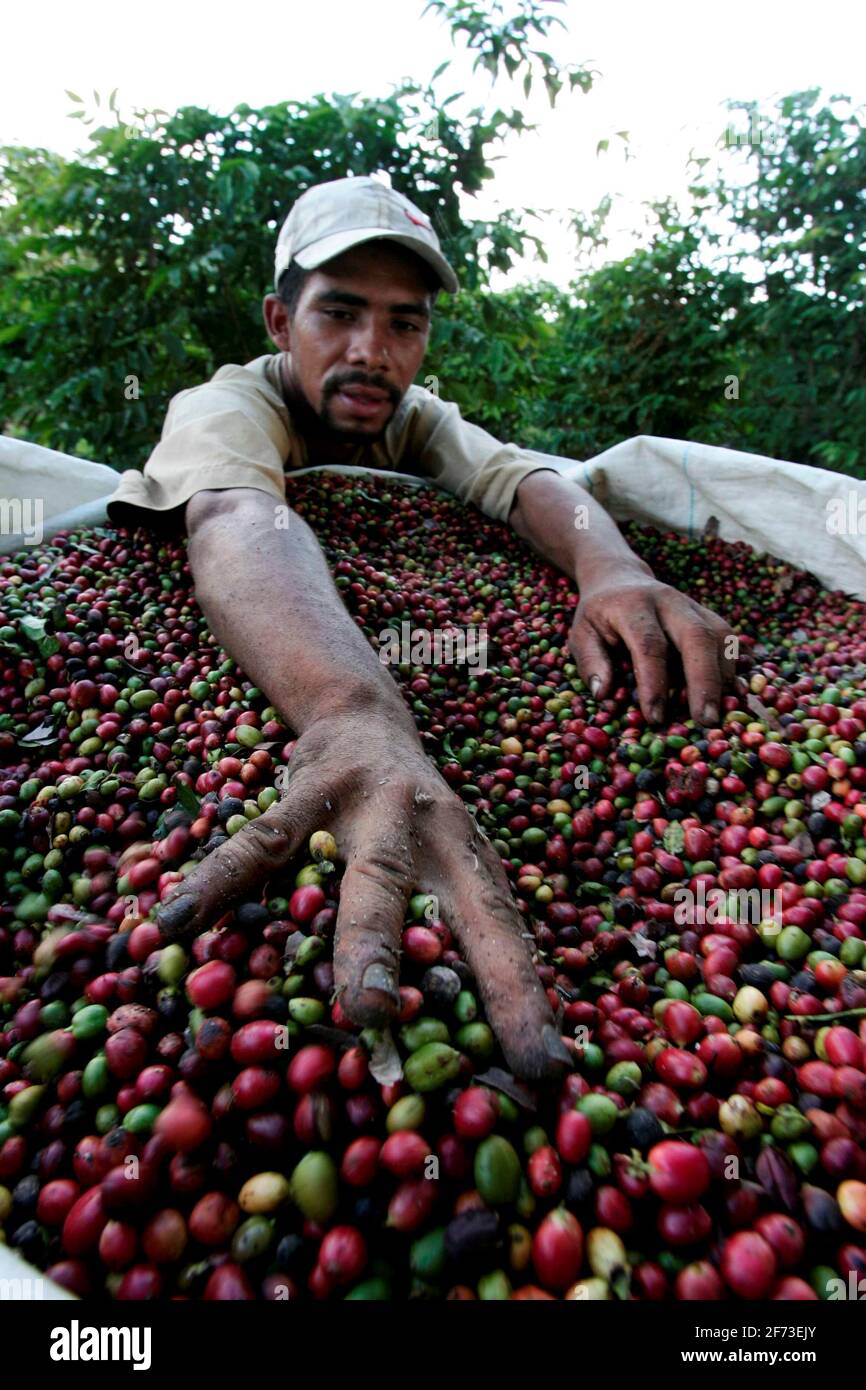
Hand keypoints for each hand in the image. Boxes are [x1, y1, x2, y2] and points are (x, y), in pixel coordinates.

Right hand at [157, 709, 569, 1081]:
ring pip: (367, 878)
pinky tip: (174, 923)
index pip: (503, 936)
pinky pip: (262, 845)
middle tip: (427, 1030)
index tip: (547, 1069)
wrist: (363, 718)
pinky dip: (216, 885)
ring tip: (354, 1003)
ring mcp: (371, 806)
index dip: (524, 1000)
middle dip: (463, 974)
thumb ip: (443, 936)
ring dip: (360, 942)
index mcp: (467, 861)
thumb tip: (452, 1050)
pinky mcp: (310, 789)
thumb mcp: (441, 864)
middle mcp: (431, 831)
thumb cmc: (410, 823)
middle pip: (449, 908)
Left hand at [569, 563, 734, 724]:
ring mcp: (694, 606)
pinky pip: (729, 640)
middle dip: (704, 681)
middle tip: (706, 720)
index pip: (649, 644)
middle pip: (697, 636)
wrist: (621, 578)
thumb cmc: (599, 615)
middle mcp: (669, 601)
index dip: (654, 683)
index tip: (655, 717)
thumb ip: (591, 662)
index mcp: (633, 605)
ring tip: (720, 713)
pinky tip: (732, 694)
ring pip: (720, 637)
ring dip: (723, 677)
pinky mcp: (710, 615)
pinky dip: (733, 668)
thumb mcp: (582, 634)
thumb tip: (603, 695)